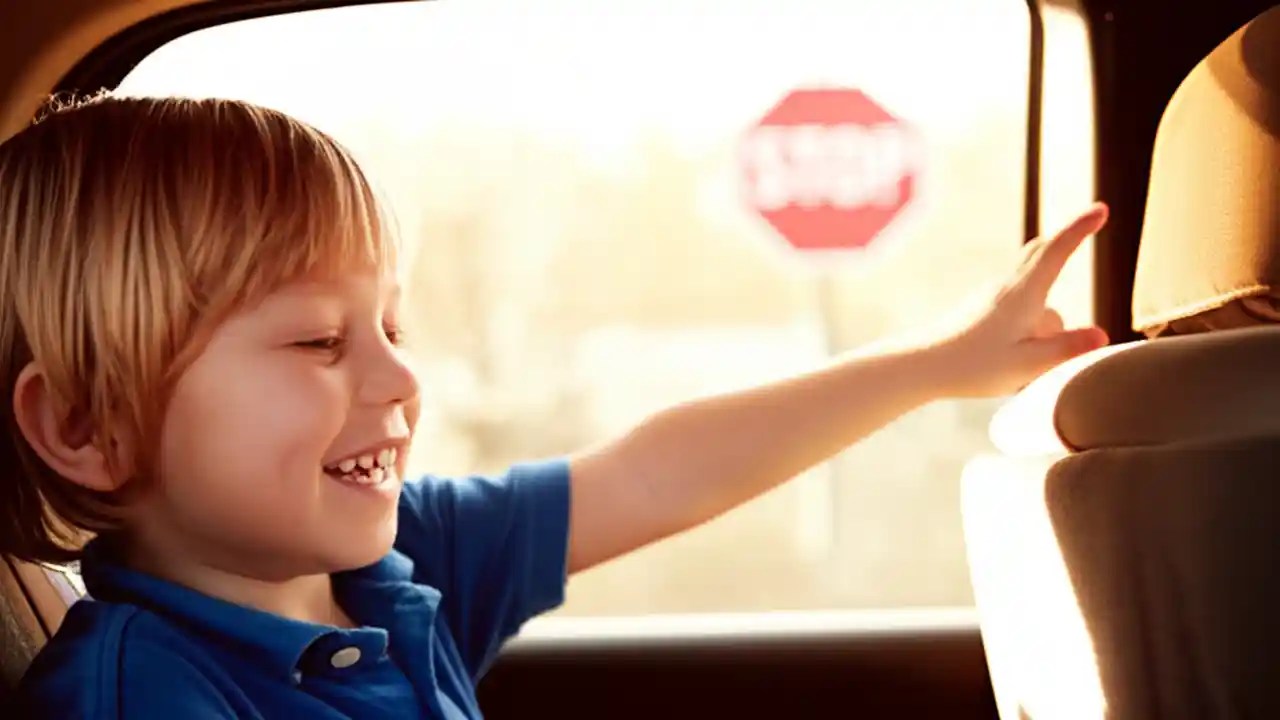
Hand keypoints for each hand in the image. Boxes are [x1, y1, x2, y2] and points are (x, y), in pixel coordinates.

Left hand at [939, 203, 1110, 397]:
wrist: (923, 365)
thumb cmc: (973, 366)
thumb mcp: (1026, 364)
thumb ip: (1065, 348)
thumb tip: (1102, 334)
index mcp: (1023, 294)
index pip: (1057, 250)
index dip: (1080, 228)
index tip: (1101, 208)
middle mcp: (1008, 287)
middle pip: (1041, 254)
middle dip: (1062, 246)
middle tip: (1085, 228)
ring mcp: (992, 296)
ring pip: (1033, 294)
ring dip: (1044, 313)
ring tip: (1030, 360)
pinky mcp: (981, 309)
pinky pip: (1017, 309)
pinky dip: (1027, 325)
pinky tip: (1011, 356)